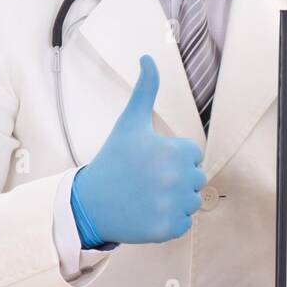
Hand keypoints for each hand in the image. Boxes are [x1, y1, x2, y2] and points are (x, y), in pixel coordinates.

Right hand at [70, 55, 207, 245]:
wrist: (90, 202)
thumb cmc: (113, 160)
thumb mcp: (130, 122)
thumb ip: (145, 89)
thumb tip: (148, 57)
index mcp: (175, 152)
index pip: (193, 155)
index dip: (173, 157)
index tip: (150, 161)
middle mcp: (178, 178)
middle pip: (196, 179)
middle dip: (177, 179)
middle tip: (148, 180)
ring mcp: (173, 205)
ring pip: (192, 202)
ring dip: (175, 201)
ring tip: (147, 196)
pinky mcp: (168, 229)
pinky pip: (184, 224)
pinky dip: (169, 222)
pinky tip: (147, 213)